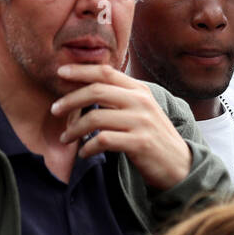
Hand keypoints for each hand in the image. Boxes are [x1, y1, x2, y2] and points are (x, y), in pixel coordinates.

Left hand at [51, 64, 191, 190]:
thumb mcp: (141, 109)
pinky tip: (83, 153)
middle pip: (96, 91)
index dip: (81, 69)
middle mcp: (141, 101)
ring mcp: (141, 122)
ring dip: (74, 129)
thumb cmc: (153, 136)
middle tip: (54, 109)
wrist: (179, 164)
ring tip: (66, 137)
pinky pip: (103, 141)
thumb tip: (87, 87)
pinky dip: (87, 147)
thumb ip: (120, 97)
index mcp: (139, 90)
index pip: (106, 72)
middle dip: (70, 99)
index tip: (60, 71)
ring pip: (96, 118)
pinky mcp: (139, 143)